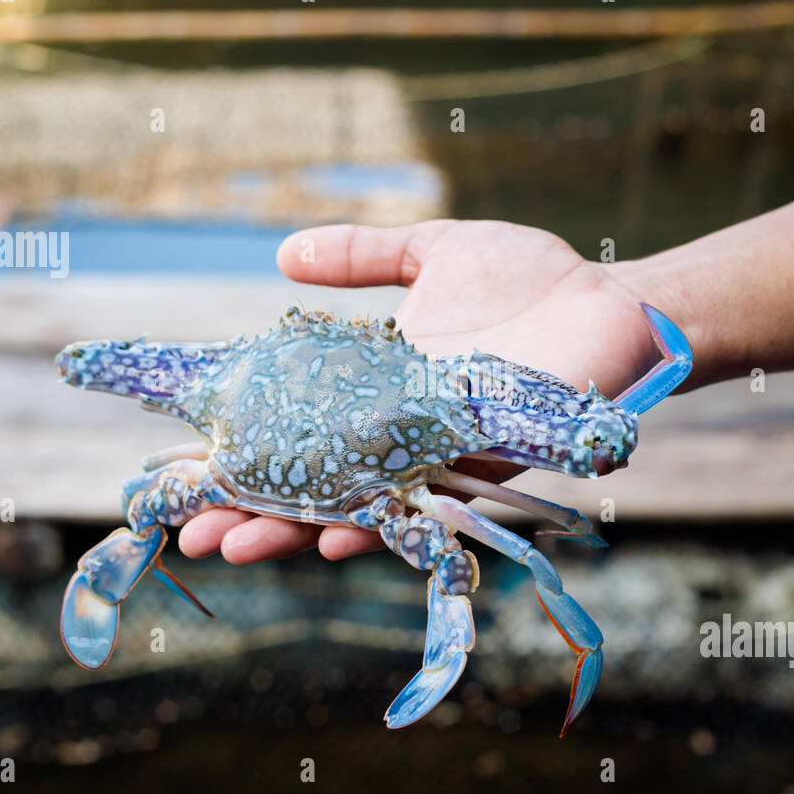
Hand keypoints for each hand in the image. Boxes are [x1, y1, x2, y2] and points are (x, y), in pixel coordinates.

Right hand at [178, 219, 656, 565]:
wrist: (609, 299)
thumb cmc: (529, 277)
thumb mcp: (433, 249)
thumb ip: (363, 255)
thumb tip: (281, 256)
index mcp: (379, 386)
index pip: (298, 426)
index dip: (245, 448)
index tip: (184, 464)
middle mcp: (398, 433)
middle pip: (315, 480)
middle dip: (255, 508)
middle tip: (196, 531)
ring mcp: (435, 456)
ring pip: (357, 505)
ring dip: (297, 529)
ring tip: (238, 544)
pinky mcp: (479, 468)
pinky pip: (425, 509)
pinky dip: (379, 524)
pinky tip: (332, 537)